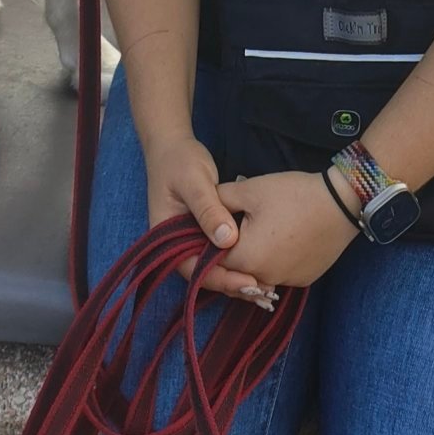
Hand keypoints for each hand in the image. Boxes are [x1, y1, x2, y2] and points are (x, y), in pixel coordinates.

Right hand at [142, 133, 270, 300]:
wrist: (172, 145)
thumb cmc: (180, 161)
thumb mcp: (194, 181)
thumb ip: (208, 209)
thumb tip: (228, 240)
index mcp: (167, 237)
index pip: (193, 268)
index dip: (221, 278)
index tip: (248, 282)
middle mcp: (178, 244)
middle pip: (204, 273)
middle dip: (233, 283)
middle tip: (264, 289)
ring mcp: (191, 238)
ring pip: (214, 265)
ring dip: (237, 274)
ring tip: (266, 283)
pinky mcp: (204, 232)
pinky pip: (220, 251)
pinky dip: (238, 258)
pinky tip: (260, 263)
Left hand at [212, 169, 358, 294]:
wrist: (342, 203)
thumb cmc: (293, 194)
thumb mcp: (249, 190)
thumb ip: (216, 201)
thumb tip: (198, 209)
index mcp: (246, 259)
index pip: (211, 259)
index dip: (207, 242)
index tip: (209, 225)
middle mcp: (264, 278)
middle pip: (235, 271)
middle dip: (229, 252)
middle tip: (234, 225)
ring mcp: (286, 281)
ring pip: (257, 274)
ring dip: (252, 259)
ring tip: (258, 230)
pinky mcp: (304, 280)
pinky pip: (278, 274)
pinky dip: (274, 261)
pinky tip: (280, 239)